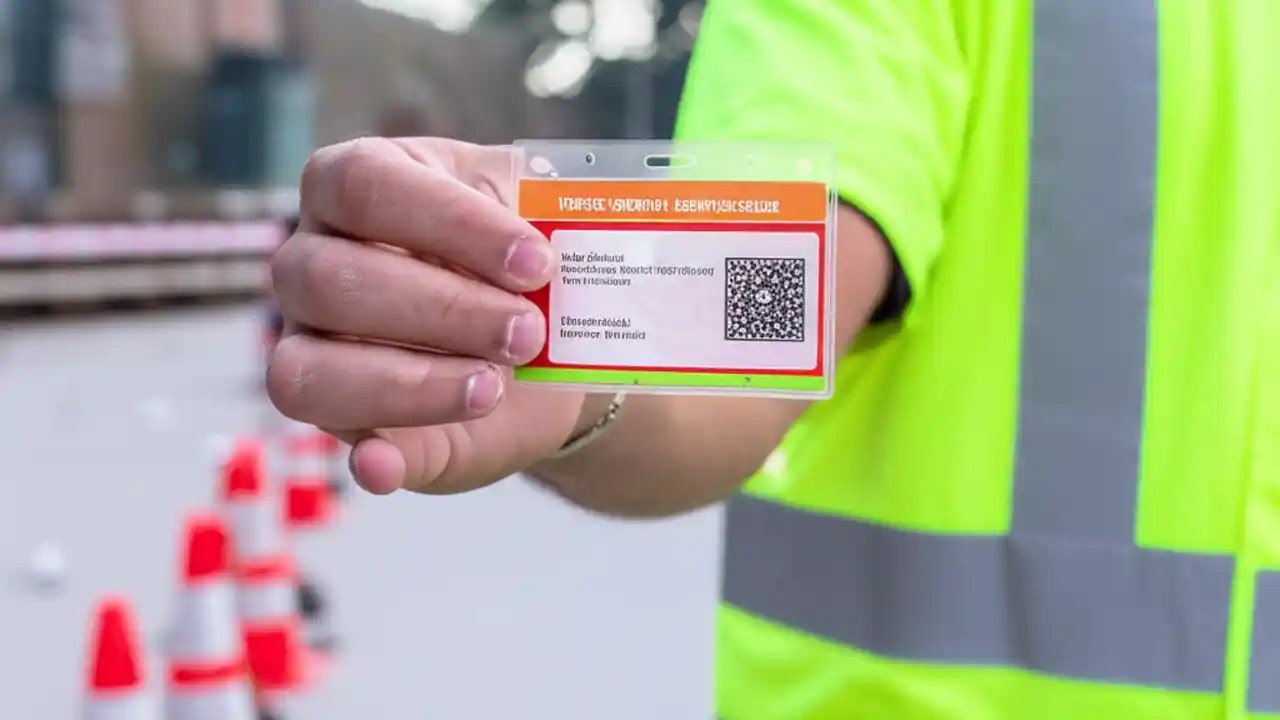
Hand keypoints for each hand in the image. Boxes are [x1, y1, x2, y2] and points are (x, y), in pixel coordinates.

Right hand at [267, 137, 586, 494]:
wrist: (549, 343)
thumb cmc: (519, 264)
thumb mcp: (531, 225)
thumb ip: (536, 227)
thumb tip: (549, 249)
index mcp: (351, 186)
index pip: (364, 184)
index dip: (450, 222)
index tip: (535, 260)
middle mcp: (309, 262)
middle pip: (332, 280)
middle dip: (445, 310)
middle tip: (529, 331)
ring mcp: (309, 346)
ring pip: (310, 368)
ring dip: (414, 383)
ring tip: (496, 386)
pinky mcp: (342, 422)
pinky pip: (336, 445)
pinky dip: (369, 459)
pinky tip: (392, 464)